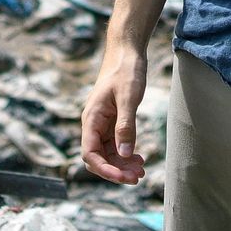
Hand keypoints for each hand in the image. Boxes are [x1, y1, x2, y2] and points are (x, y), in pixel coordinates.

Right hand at [80, 47, 147, 184]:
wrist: (126, 52)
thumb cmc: (126, 71)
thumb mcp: (128, 98)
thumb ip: (125, 126)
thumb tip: (124, 154)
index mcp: (91, 118)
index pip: (90, 154)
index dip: (104, 169)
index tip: (123, 177)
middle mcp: (93, 123)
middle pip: (98, 157)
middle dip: (116, 170)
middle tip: (138, 176)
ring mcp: (102, 123)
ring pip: (107, 153)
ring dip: (122, 164)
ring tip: (141, 170)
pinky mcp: (112, 121)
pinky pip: (115, 144)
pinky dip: (125, 154)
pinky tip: (139, 157)